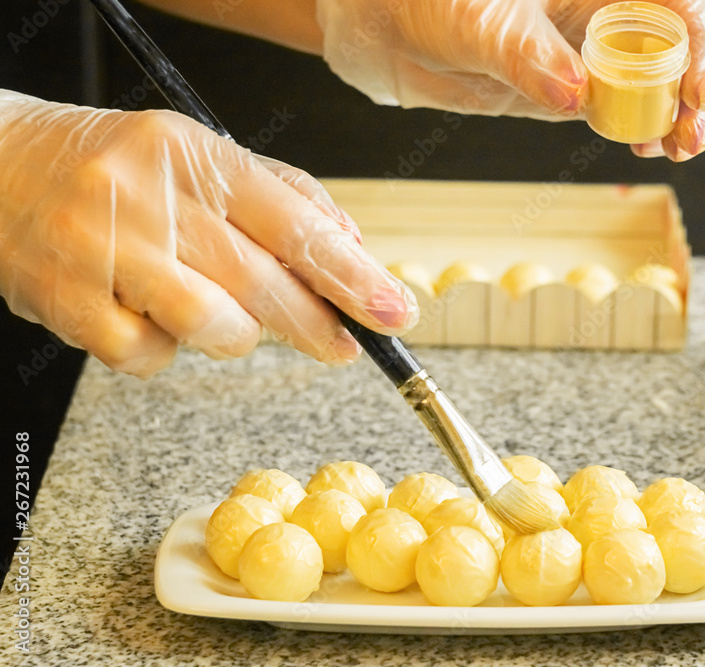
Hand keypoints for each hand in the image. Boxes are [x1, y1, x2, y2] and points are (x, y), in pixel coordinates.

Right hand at [0, 91, 416, 376]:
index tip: (394, 309)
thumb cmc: (117, 168)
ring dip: (229, 333)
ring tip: (205, 304)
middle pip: (265, 286)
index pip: (296, 224)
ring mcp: (104, 251)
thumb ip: (282, 195)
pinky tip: (143, 310)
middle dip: (315, 325)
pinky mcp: (67, 301)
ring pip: (215, 328)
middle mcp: (150, 198)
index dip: (353, 276)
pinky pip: (149, 356)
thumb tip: (350, 246)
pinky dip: (162, 348)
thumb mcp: (201, 157)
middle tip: (341, 344)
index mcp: (195, 155)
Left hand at [316, 0, 704, 159]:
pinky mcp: (572, 92)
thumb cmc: (427, 3)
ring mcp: (591, 55)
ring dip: (682, 114)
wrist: (387, 34)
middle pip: (683, 42)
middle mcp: (602, 14)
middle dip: (704, 85)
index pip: (673, 4)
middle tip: (693, 131)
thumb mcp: (477, 22)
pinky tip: (649, 149)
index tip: (697, 86)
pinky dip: (645, 130)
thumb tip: (577, 94)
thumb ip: (526, 55)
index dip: (700, 41)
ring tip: (681, 147)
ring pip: (663, 80)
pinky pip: (625, 110)